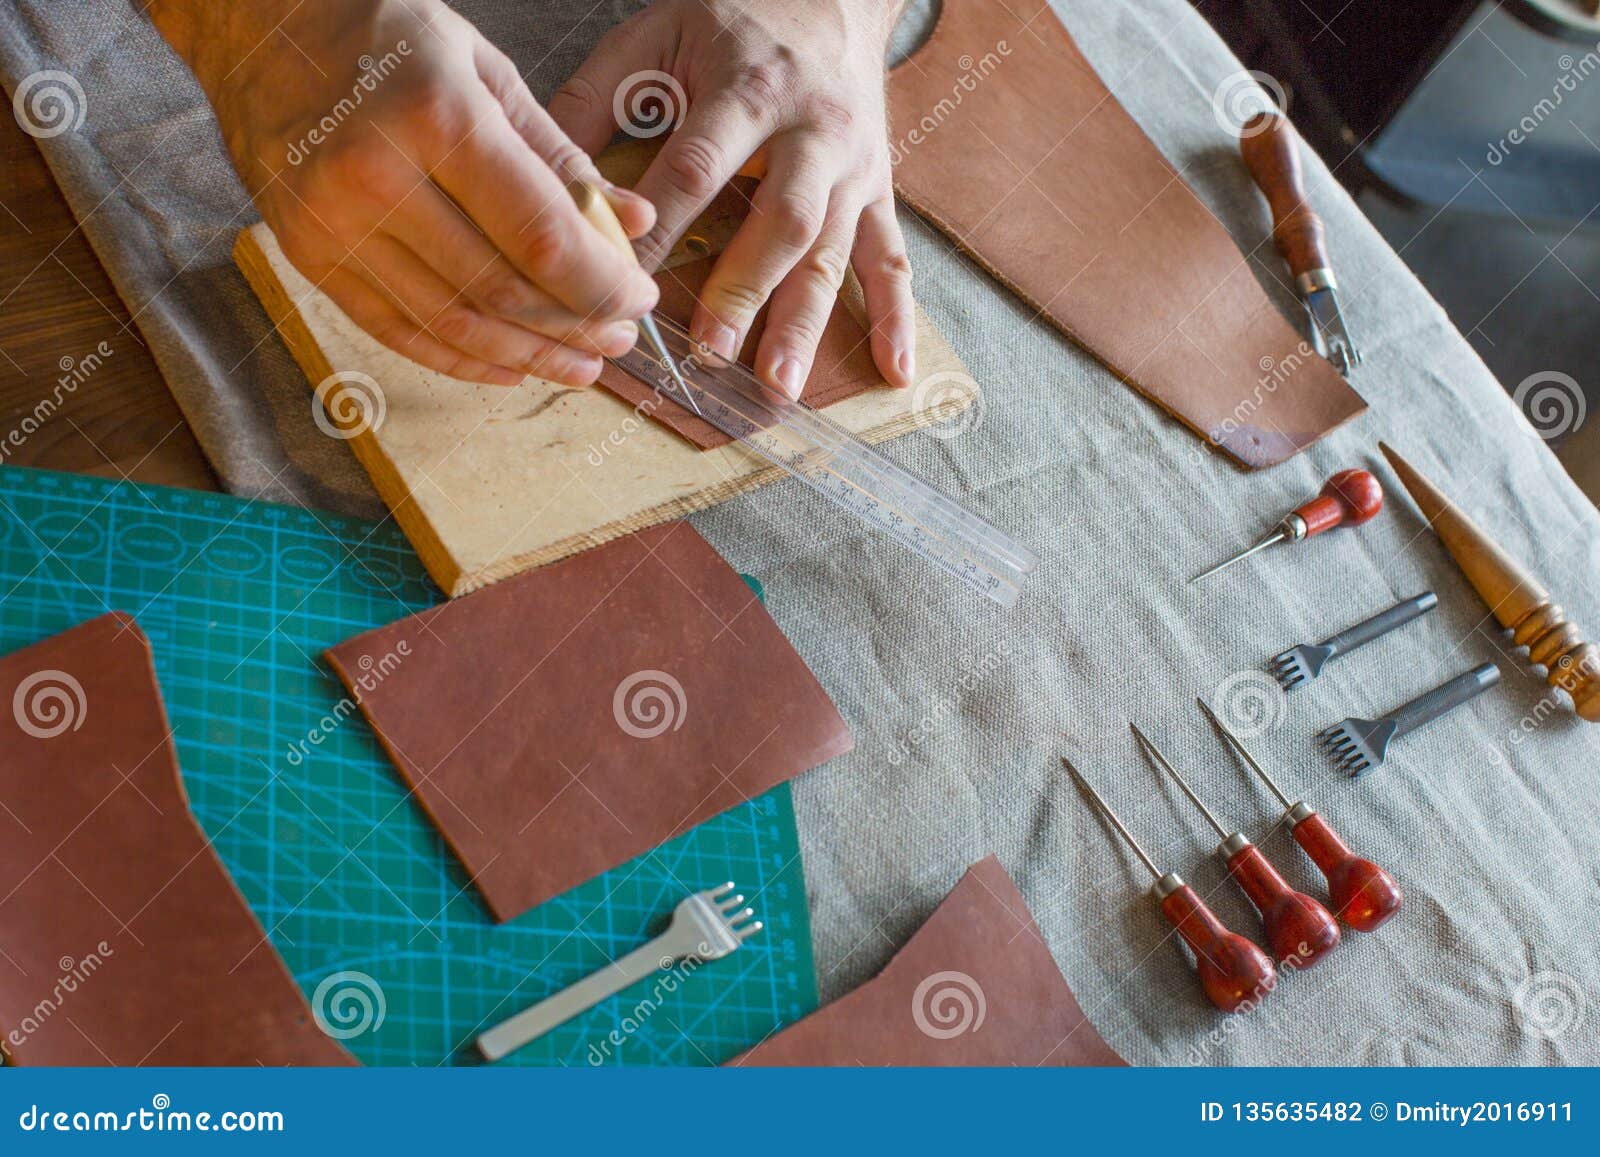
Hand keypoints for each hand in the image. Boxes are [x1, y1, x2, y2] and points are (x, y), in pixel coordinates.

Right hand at [149, 0, 658, 386]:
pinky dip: (460, 359)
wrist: (255, 24)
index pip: (541, 236)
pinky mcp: (308, 255)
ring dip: (527, 356)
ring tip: (578, 365)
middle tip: (618, 339)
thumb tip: (633, 224)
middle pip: (500, 290)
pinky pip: (396, 330)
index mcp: (434, 117)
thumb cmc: (380, 33)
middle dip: (574, 327)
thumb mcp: (485, 70)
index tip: (638, 299)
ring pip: (452, 324)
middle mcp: (374, 176)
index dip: (602, 283)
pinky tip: (510, 366)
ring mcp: (332, 223)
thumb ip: (561, 156)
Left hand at [551, 0, 914, 396]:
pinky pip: (891, 257)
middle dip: (745, 288)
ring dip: (805, 322)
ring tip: (778, 383)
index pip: (699, 166)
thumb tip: (545, 175)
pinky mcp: (877, 191)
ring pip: (832, 251)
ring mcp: (852, 167)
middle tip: (709, 347)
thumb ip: (597, 97)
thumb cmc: (736, 19)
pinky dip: (896, 317)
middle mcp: (812, 131)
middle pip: (782, 219)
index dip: (662, 225)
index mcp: (750, 88)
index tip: (623, 279)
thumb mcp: (660, 32)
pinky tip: (893, 370)